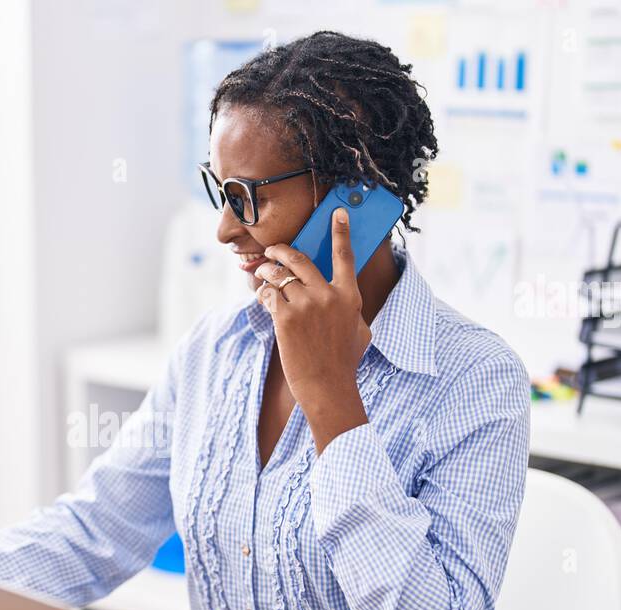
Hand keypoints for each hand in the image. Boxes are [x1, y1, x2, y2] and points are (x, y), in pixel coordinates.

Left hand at [254, 207, 369, 450]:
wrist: (327, 386)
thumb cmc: (343, 363)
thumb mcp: (359, 331)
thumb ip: (351, 310)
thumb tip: (346, 301)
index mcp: (350, 296)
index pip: (345, 255)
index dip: (341, 231)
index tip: (337, 212)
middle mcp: (328, 295)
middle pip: (299, 259)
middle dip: (281, 251)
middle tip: (272, 251)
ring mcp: (306, 304)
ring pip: (278, 276)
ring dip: (266, 273)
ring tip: (261, 275)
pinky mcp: (285, 316)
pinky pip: (268, 294)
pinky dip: (263, 294)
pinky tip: (263, 299)